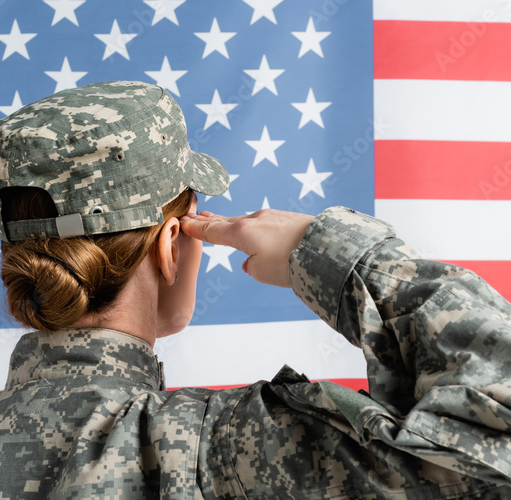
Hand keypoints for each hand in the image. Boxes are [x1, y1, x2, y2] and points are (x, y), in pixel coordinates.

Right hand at [180, 208, 313, 287]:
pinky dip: (249, 225)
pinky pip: (261, 222)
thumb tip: (251, 260)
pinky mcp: (287, 218)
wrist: (327, 247)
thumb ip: (251, 266)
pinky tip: (251, 230)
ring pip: (244, 221)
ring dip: (229, 222)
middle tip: (194, 217)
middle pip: (225, 222)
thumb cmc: (293, 263)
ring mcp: (271, 217)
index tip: (183, 223)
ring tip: (218, 221)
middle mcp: (254, 220)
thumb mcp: (263, 272)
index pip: (212, 231)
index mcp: (241, 233)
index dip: (196, 229)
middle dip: (209, 221)